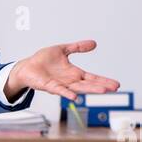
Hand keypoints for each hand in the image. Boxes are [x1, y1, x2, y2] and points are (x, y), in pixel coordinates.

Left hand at [4, 41, 119, 100]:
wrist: (26, 67)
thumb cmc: (42, 60)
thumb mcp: (62, 50)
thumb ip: (77, 47)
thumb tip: (94, 43)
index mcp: (73, 73)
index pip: (91, 77)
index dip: (103, 80)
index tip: (115, 84)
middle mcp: (68, 81)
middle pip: (88, 84)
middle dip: (101, 86)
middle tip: (114, 88)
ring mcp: (60, 84)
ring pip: (77, 88)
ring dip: (89, 90)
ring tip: (102, 91)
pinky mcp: (49, 86)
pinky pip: (60, 90)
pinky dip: (67, 93)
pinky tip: (75, 97)